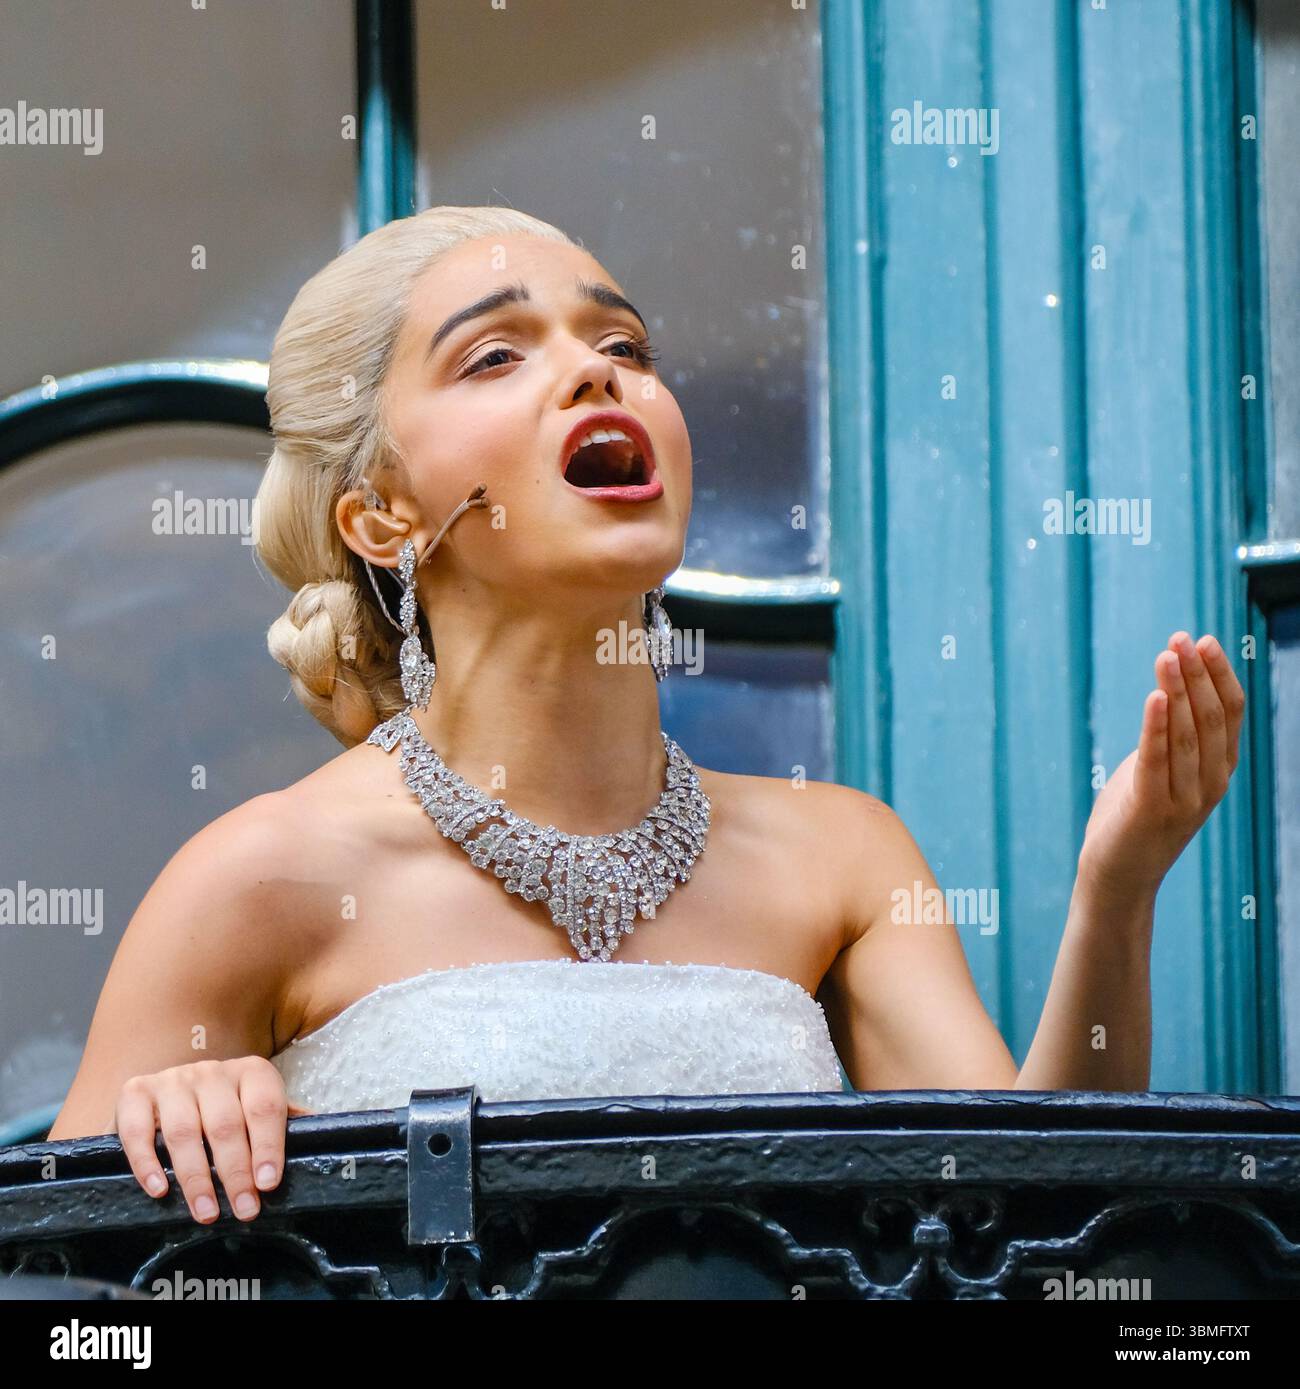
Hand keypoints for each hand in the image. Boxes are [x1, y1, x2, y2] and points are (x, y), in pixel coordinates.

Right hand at [115, 1056, 310, 1224]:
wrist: (172, 1090)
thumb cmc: (227, 1108)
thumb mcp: (258, 1109)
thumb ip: (286, 1122)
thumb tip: (330, 1136)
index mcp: (251, 1072)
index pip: (265, 1107)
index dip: (269, 1146)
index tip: (269, 1182)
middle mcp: (212, 1071)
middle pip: (226, 1124)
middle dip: (236, 1172)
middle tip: (245, 1209)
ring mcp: (172, 1079)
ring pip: (184, 1131)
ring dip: (195, 1177)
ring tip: (207, 1212)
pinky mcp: (135, 1092)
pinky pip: (137, 1128)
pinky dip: (146, 1161)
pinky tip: (160, 1189)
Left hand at [1079, 631, 1244, 901]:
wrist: (1117, 876)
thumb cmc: (1133, 817)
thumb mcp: (1159, 771)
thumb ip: (1169, 739)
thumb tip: (1168, 692)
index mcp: (1217, 771)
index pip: (1230, 714)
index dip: (1219, 674)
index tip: (1202, 640)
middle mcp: (1209, 784)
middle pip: (1212, 718)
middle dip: (1197, 674)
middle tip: (1181, 637)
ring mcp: (1184, 800)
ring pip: (1187, 735)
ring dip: (1177, 690)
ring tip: (1166, 655)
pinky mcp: (1151, 810)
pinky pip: (1157, 760)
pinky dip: (1157, 726)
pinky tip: (1155, 696)